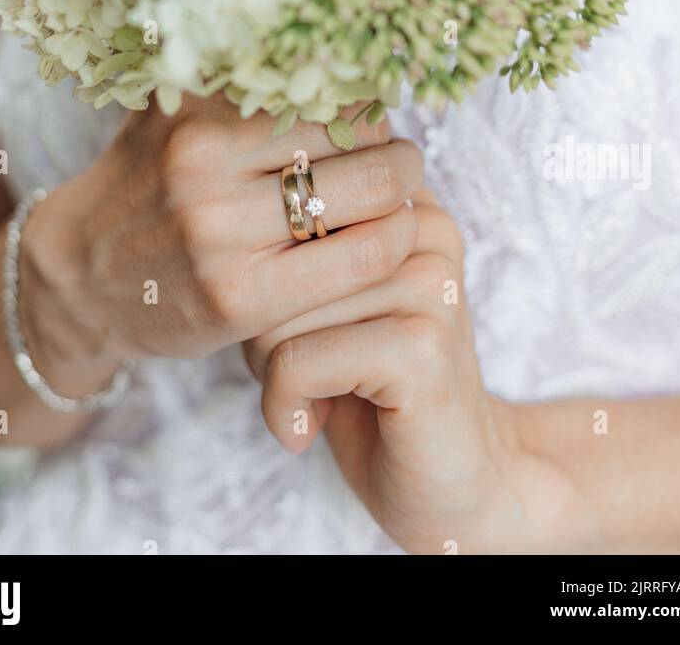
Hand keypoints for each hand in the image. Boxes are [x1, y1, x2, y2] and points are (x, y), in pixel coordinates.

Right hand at [17, 94, 421, 392]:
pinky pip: (362, 258)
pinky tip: (385, 241)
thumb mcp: (172, 108)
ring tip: (395, 199)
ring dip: (404, 196)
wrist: (80, 278)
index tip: (374, 119)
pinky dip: (393, 244)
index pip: (332, 88)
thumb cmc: (146, 183)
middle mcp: (205, 166)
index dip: (369, 103)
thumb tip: (324, 28)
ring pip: (374, 197)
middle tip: (398, 159)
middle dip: (396, 149)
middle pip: (362, 139)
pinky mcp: (241, 299)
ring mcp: (220, 236)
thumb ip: (233, 72)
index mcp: (198, 111)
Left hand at [244, 185, 584, 554]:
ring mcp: (429, 285)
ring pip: (279, 310)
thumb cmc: (370, 388)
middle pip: (278, 254)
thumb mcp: (327, 300)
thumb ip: (297, 248)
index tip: (297, 320)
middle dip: (262, 325)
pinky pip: (297, 362)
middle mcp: (423, 229)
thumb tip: (224, 229)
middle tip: (297, 370)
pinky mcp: (420, 348)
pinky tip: (308, 427)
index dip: (266, 272)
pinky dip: (283, 406)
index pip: (287, 202)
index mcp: (403, 202)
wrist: (455, 479)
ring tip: (310, 397)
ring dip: (270, 371)